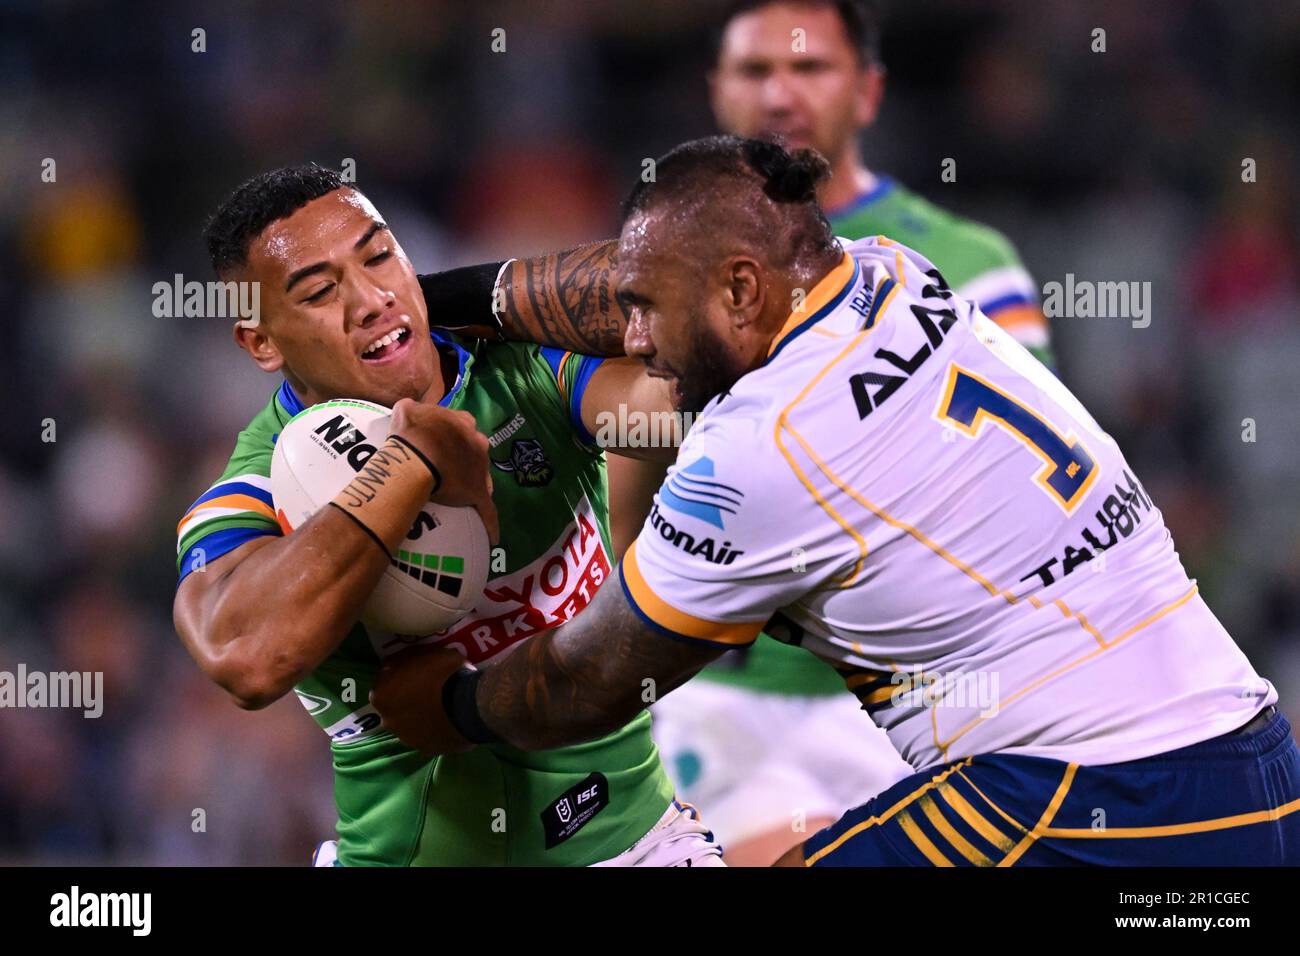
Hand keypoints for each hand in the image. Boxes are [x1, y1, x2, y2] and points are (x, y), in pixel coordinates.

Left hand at [371, 645, 477, 753]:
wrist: (469, 704)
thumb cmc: (443, 673)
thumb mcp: (423, 653)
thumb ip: (406, 660)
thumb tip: (402, 663)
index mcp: (381, 696)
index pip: (384, 683)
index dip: (399, 676)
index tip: (413, 672)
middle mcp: (388, 721)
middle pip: (394, 707)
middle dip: (406, 699)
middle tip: (426, 690)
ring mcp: (407, 738)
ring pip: (410, 724)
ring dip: (419, 716)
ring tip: (440, 707)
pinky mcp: (427, 749)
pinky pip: (428, 736)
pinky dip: (434, 728)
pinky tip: (447, 719)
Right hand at [389, 397, 498, 542]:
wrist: (416, 456)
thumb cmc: (410, 433)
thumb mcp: (406, 409)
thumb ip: (411, 408)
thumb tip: (409, 409)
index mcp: (462, 422)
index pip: (462, 426)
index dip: (450, 435)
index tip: (439, 442)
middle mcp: (477, 442)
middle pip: (474, 451)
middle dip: (465, 458)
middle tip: (447, 467)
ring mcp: (481, 468)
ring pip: (482, 477)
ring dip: (473, 483)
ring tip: (461, 493)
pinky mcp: (479, 492)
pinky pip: (487, 510)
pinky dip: (490, 523)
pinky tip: (493, 537)